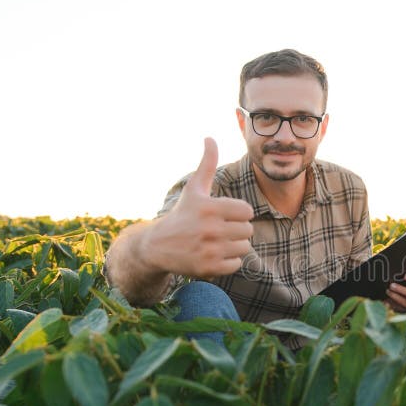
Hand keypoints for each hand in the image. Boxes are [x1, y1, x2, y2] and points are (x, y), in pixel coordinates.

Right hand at [142, 138, 253, 277]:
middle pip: (248, 230)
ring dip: (234, 246)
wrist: (158, 246)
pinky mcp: (208, 268)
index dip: (238, 213)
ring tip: (217, 242)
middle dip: (237, 230)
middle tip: (220, 230)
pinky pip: (236, 264)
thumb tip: (210, 137)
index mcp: (210, 208)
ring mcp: (209, 250)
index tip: (224, 215)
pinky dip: (229, 261)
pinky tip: (214, 254)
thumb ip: (207, 164)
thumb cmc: (183, 214)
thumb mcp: (195, 189)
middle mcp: (210, 229)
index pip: (247, 211)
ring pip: (244, 247)